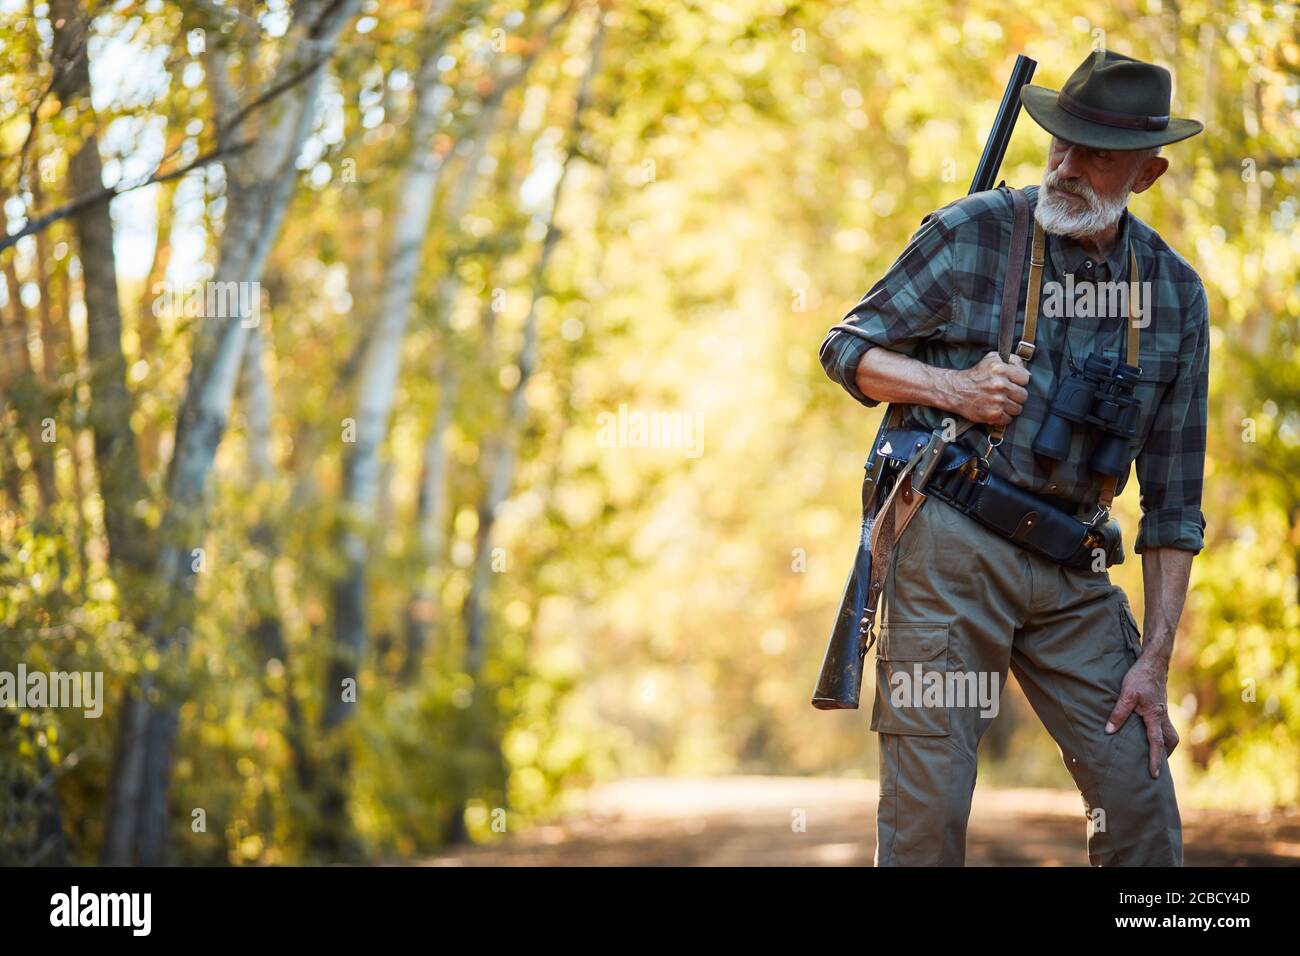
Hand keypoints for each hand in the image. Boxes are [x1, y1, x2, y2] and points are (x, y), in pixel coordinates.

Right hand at [953, 351, 1029, 425]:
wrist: (956, 390)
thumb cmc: (976, 375)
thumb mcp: (992, 359)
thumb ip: (1012, 360)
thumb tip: (1027, 372)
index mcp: (1000, 369)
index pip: (1025, 379)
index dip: (1019, 381)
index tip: (1012, 383)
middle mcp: (999, 385)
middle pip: (1024, 395)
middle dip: (1016, 395)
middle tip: (1006, 394)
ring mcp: (997, 401)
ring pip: (1018, 409)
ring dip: (1010, 407)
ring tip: (1000, 402)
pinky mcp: (993, 414)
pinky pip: (1008, 419)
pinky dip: (1003, 416)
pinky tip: (995, 409)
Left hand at [1104, 658, 1180, 778]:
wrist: (1153, 663)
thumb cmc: (1139, 677)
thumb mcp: (1126, 694)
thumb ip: (1119, 713)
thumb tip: (1109, 731)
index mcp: (1155, 716)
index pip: (1156, 742)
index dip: (1155, 759)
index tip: (1154, 775)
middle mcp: (1163, 717)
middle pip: (1171, 741)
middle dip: (1165, 754)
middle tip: (1156, 765)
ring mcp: (1163, 712)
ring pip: (1170, 734)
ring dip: (1163, 744)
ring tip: (1152, 753)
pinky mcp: (1160, 707)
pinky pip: (1164, 726)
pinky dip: (1160, 734)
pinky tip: (1147, 733)